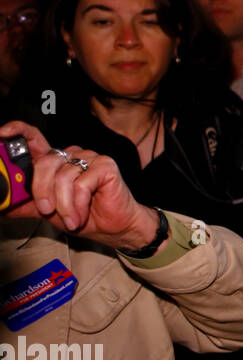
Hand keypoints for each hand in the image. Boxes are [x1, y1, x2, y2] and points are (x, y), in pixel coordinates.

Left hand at [0, 120, 159, 250]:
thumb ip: (25, 203)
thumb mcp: (46, 211)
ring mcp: (89, 158)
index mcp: (55, 162)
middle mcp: (71, 155)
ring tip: (70, 220)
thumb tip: (1, 204)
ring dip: (63, 205)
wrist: (114, 228)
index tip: (2, 134)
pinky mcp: (105, 166)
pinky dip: (77, 205)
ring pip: (62, 177)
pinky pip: (81, 185)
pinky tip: (80, 216)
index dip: (17, 131)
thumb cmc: (84, 216)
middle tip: (46, 210)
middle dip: (41, 191)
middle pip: (45, 162)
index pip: (33, 137)